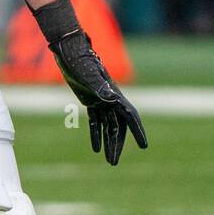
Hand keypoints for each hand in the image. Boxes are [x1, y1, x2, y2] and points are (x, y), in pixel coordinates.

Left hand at [50, 28, 147, 165]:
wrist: (70, 52)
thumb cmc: (80, 61)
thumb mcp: (89, 75)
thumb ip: (100, 87)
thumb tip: (111, 99)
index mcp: (114, 94)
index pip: (130, 116)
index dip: (137, 131)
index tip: (143, 146)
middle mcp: (110, 99)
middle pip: (119, 127)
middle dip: (118, 145)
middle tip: (114, 162)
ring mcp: (101, 100)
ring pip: (108, 127)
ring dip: (108, 143)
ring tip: (108, 161)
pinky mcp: (90, 100)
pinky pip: (96, 122)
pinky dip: (96, 135)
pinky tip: (96, 149)